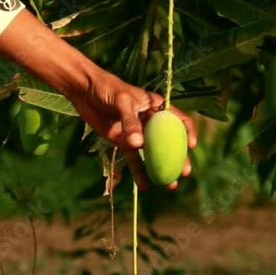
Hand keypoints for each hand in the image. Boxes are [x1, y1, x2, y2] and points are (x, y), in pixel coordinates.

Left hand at [66, 70, 198, 190]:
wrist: (83, 90)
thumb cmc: (107, 88)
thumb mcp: (122, 101)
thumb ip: (130, 122)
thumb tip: (138, 144)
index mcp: (157, 107)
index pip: (179, 120)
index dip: (188, 133)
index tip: (191, 146)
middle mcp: (151, 122)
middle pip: (170, 143)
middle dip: (179, 159)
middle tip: (184, 173)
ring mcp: (138, 134)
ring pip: (154, 155)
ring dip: (161, 170)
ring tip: (170, 186)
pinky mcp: (124, 142)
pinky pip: (134, 159)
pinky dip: (139, 172)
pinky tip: (144, 186)